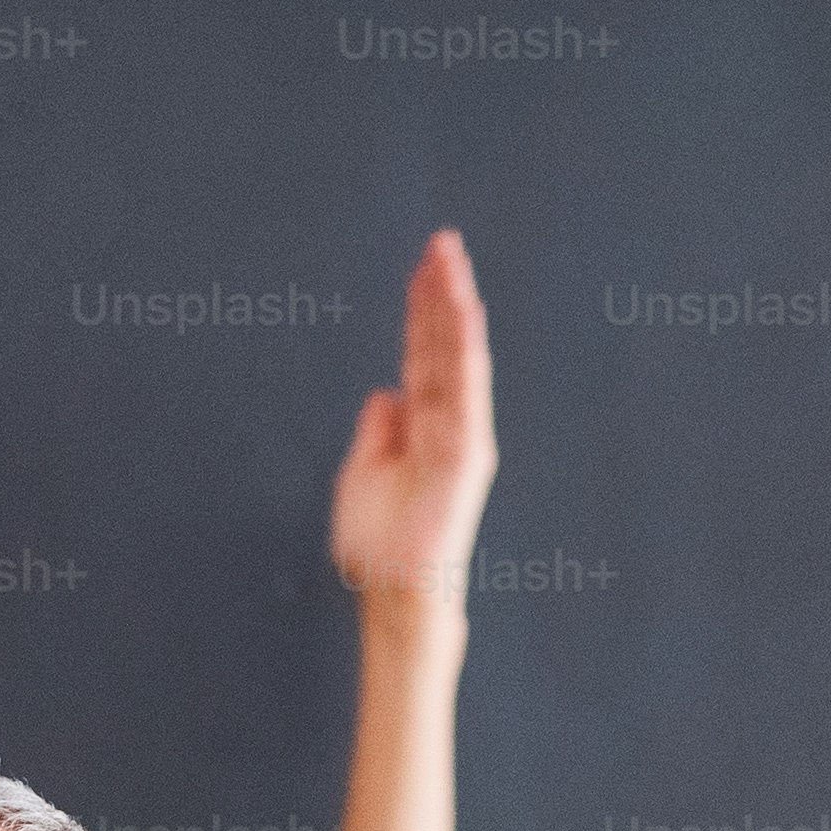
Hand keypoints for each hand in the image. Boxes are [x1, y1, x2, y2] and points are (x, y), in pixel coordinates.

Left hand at [327, 227, 497, 604]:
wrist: (394, 590)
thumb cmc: (379, 544)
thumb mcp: (363, 472)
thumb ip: (378, 431)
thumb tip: (384, 391)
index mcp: (423, 426)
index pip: (424, 355)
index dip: (422, 311)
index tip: (422, 266)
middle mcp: (448, 424)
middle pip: (443, 347)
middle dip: (441, 294)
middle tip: (442, 241)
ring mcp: (461, 437)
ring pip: (458, 359)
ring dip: (455, 308)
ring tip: (451, 261)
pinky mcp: (467, 454)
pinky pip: (466, 390)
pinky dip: (465, 349)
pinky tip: (464, 311)